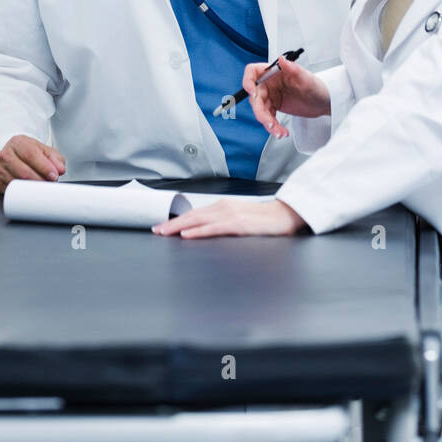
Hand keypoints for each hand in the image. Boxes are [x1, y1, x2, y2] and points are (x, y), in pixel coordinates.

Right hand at [0, 135, 66, 191]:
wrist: (12, 156)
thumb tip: (60, 169)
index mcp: (18, 143)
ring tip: (42, 187)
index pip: (31, 155)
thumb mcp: (43, 150)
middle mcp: (5, 154)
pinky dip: (23, 195)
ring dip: (33, 190)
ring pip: (17, 184)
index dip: (44, 167)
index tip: (54, 175)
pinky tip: (30, 192)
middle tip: (50, 184)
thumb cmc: (29, 153)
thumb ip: (55, 158)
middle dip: (40, 181)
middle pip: (24, 172)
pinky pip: (11, 192)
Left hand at [152, 198, 305, 238]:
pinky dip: (198, 231)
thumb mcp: (240, 220)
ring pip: (198, 220)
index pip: (195, 213)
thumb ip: (223, 224)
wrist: (286, 215)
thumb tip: (206, 231)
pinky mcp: (238, 224)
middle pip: (192, 215)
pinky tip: (186, 235)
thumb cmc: (264, 220)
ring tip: (163, 231)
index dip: (177, 219)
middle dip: (172, 222)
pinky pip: (214, 228)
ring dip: (178, 226)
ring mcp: (231, 215)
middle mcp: (224, 207)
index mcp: (224, 206)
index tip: (162, 225)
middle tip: (155, 229)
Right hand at [242, 55, 330, 137]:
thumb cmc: (317, 86)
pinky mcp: (274, 106)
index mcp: (274, 72)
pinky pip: (267, 117)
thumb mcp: (306, 78)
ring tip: (279, 132)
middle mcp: (270, 82)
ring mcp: (271, 95)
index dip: (248, 81)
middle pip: (254, 96)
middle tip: (270, 123)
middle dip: (260, 112)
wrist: (324, 102)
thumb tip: (281, 60)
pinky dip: (273, 126)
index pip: (253, 72)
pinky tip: (281, 132)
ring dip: (267, 123)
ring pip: (260, 110)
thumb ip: (293, 69)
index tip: (252, 93)